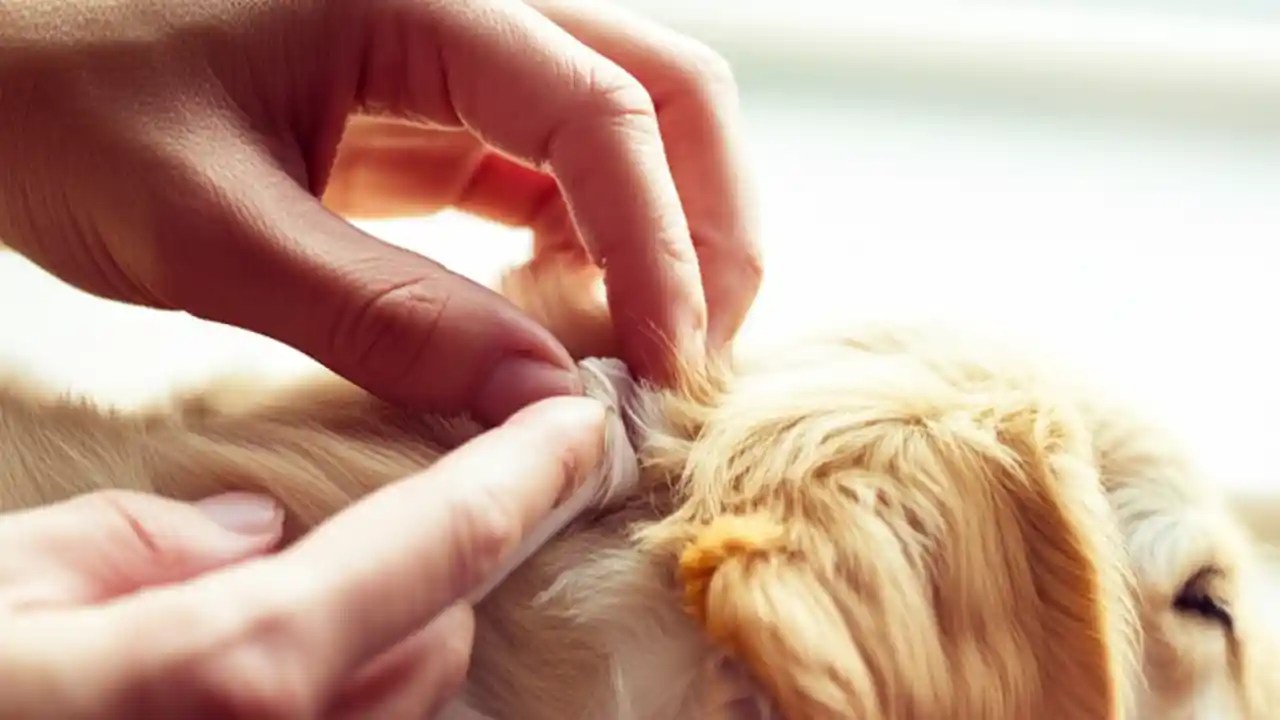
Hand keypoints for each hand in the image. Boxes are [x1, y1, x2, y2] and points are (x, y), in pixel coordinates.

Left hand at [0, 0, 761, 422]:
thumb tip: (538, 401)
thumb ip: (384, 315)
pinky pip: (553, 164)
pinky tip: (558, 309)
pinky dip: (587, 241)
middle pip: (664, 86)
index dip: (659, 247)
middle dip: (707, 223)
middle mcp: (466, 5)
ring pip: (626, 122)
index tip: (665, 370)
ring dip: (659, 233)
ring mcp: (455, 51)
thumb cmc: (57, 105)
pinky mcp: (430, 106)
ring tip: (633, 347)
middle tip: (693, 354)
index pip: (604, 111)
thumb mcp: (211, 228)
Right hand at [0, 397, 603, 718]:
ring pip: (404, 716)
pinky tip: (239, 694)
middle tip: (329, 549)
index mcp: (230, 674)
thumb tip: (248, 533)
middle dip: (415, 581)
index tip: (579, 425)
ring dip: (375, 661)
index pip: (440, 545)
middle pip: (433, 641)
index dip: (525, 471)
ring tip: (263, 639)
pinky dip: (331, 710)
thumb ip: (134, 550)